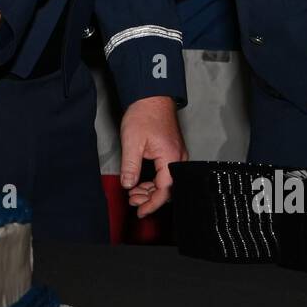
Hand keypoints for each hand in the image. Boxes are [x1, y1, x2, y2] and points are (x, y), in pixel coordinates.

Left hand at [119, 95, 186, 217]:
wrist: (151, 95)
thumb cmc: (144, 114)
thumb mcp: (132, 142)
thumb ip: (131, 167)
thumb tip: (128, 185)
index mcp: (171, 157)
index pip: (164, 190)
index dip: (152, 203)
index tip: (140, 211)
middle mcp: (178, 158)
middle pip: (168, 188)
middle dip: (150, 198)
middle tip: (132, 201)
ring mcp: (177, 155)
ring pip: (167, 181)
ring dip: (151, 190)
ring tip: (133, 193)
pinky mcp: (172, 151)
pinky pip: (166, 173)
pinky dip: (154, 180)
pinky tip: (141, 182)